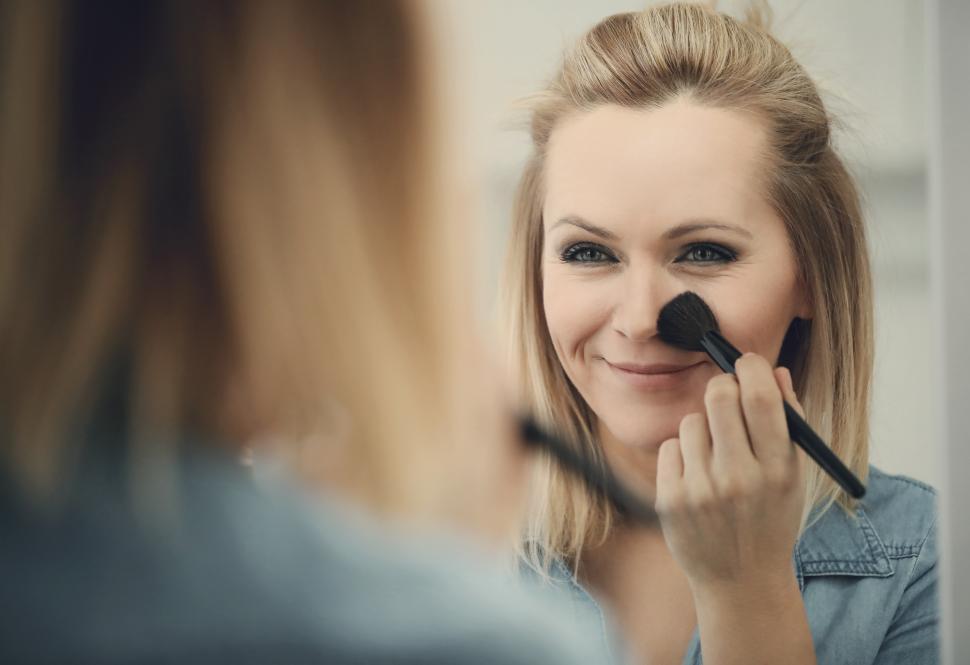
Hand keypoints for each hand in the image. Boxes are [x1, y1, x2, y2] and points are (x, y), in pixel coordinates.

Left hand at [654, 353, 805, 591]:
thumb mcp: (794, 477)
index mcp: (777, 470)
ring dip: (703, 429)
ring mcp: (701, 490)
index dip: (752, 369)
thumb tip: (773, 372)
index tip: (748, 363)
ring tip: (716, 459)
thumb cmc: (770, 520)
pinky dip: (683, 455)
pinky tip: (697, 478)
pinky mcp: (670, 499)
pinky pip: (670, 447)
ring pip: (691, 421)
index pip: (761, 398)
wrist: (740, 581)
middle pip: (718, 396)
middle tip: (727, 398)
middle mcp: (739, 478)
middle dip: (723, 387)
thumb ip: (788, 422)